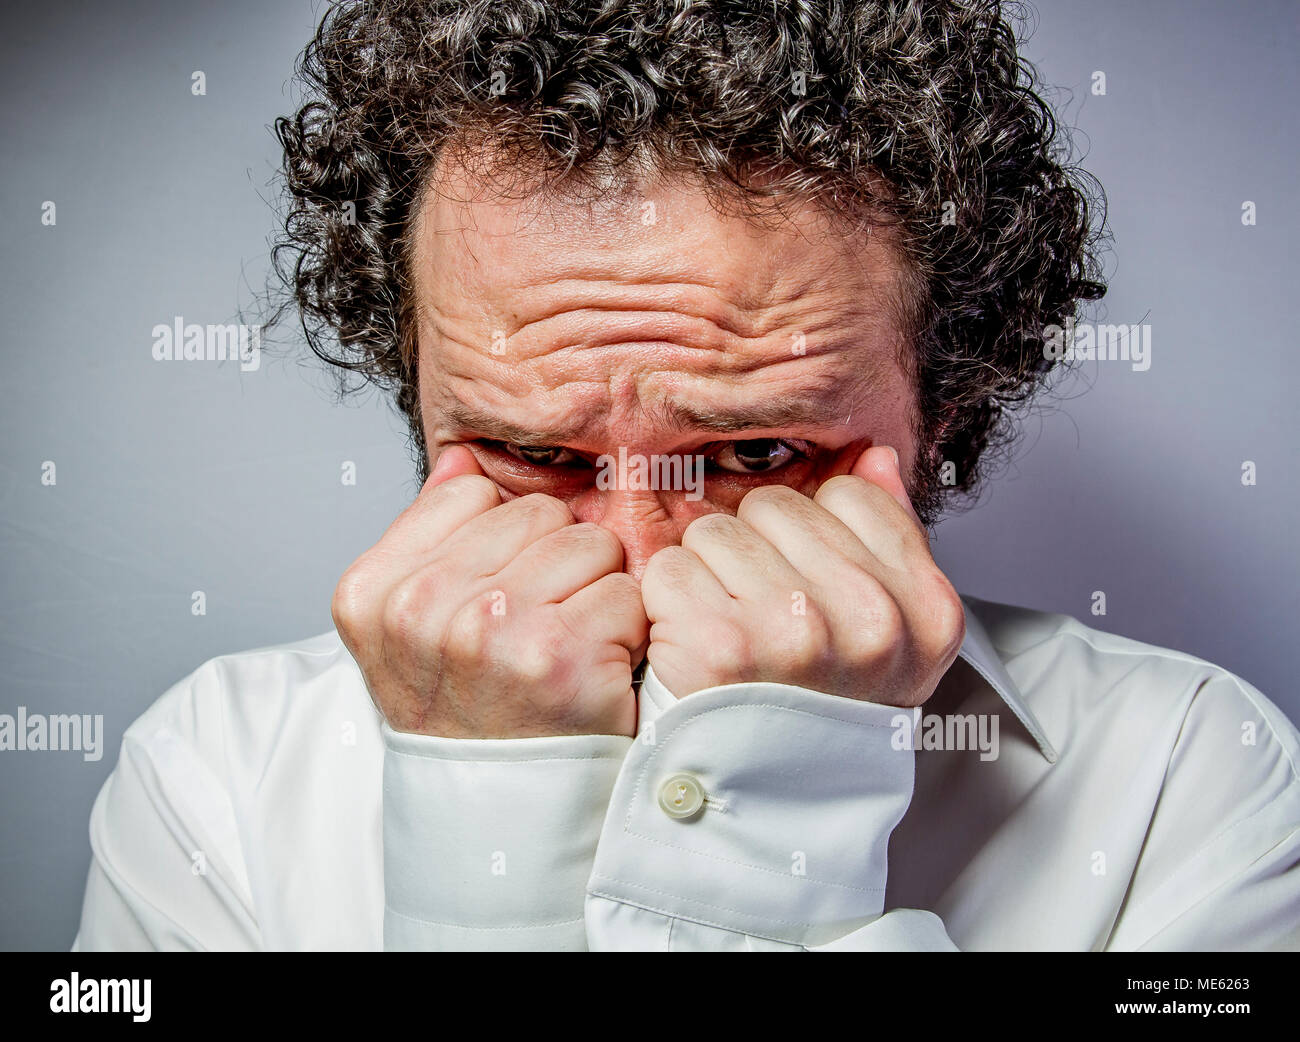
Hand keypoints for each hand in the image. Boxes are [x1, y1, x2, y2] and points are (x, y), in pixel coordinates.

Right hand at [331, 446, 647, 737]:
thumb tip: (462, 457)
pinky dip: (627, 632)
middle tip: (540, 628)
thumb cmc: (465, 711)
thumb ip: (430, 532)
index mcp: (373, 588)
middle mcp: (422, 605)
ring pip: (592, 544)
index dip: (506, 540)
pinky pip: (627, 593)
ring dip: (596, 594)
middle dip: (558, 564)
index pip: (475, 492)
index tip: (497, 595)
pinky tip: (595, 671)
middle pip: (541, 514)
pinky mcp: (560, 656)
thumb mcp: (410, 625)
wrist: (497, 811)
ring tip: (568, 646)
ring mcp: (490, 629)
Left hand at [640, 446, 964, 707]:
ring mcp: (797, 632)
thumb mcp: (889, 633)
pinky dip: (666, 604)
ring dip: (706, 577)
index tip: (809, 591)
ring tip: (728, 635)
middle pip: (775, 507)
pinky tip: (693, 647)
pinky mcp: (722, 647)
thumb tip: (873, 456)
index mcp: (925, 610)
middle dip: (754, 553)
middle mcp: (871, 620)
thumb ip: (888, 536)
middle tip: (761, 620)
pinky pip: (669, 568)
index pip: (847, 495)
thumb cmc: (820, 709)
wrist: (767, 804)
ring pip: (714, 531)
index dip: (811, 536)